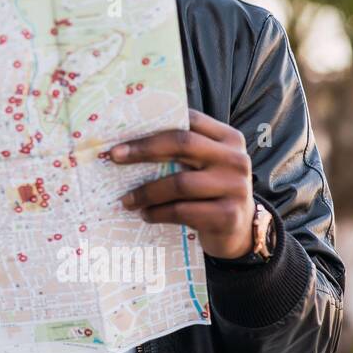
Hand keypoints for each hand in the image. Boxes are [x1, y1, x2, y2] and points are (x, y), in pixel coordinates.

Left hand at [109, 109, 255, 258]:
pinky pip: (183, 211)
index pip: (189, 120)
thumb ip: (180, 150)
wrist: (238, 231)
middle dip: (143, 149)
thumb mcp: (202, 166)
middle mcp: (235, 158)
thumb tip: (127, 142)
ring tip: (127, 200)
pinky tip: (146, 214)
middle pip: (183, 143)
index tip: (122, 133)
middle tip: (114, 157)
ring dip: (146, 192)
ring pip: (180, 183)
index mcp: (228, 138)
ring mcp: (236, 187)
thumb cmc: (209, 192)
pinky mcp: (229, 215)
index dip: (153, 124)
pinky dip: (158, 213)